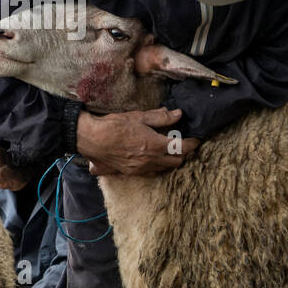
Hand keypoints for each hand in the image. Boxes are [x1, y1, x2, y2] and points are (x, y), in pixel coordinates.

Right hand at [76, 108, 199, 176]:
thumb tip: (177, 114)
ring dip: (171, 160)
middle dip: (183, 154)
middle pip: (177, 162)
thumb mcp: (139, 117)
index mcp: (154, 145)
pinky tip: (154, 157)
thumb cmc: (114, 126)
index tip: (196, 139)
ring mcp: (141, 169)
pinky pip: (152, 172)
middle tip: (182, 143)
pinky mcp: (131, 172)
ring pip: (165, 169)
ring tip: (168, 149)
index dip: (192, 143)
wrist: (91, 139)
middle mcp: (150, 160)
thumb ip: (161, 117)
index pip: (182, 148)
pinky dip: (158, 166)